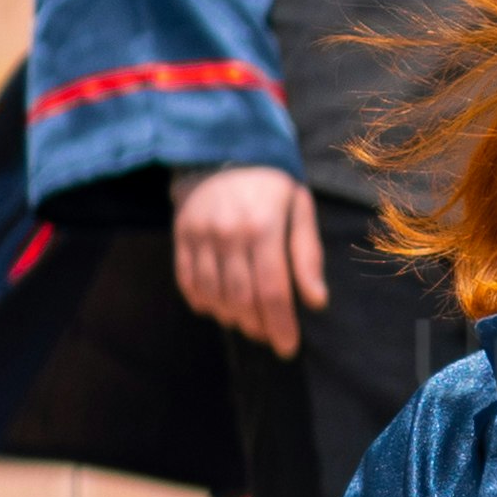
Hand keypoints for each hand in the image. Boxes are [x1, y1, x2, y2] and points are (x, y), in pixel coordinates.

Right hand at [174, 164, 324, 360]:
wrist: (222, 148)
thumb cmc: (270, 185)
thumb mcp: (299, 208)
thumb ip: (307, 254)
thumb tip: (316, 301)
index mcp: (263, 226)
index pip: (272, 290)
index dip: (281, 325)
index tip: (288, 348)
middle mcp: (228, 233)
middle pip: (241, 299)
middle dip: (258, 327)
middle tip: (269, 336)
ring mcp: (199, 235)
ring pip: (213, 295)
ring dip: (232, 318)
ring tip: (248, 323)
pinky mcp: (180, 236)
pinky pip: (188, 282)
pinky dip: (203, 303)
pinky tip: (220, 308)